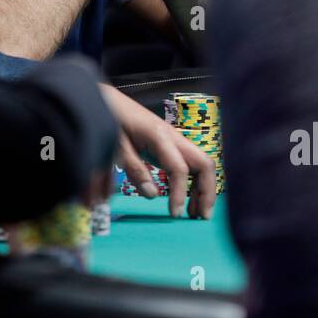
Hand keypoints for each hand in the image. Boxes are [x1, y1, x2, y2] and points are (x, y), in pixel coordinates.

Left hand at [99, 84, 216, 218]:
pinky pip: (190, 164)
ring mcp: (176, 140)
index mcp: (160, 136)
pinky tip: (186, 198)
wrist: (110, 100)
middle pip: (204, 164)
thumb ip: (134, 169)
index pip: (180, 169)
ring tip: (195, 213)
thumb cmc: (112, 120)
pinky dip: (193, 182)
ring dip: (203, 188)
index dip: (180, 194)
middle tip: (201, 217)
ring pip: (201, 164)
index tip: (174, 215)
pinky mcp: (172, 145)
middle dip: (207, 191)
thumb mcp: (116, 146)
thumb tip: (153, 195)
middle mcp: (174, 137)